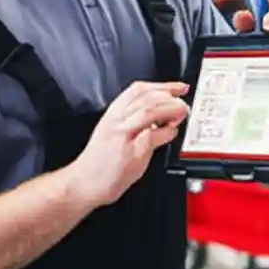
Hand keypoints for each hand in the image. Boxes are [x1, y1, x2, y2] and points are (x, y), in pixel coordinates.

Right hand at [68, 81, 189, 207]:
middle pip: (147, 97)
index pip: (138, 89)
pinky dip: (167, 132)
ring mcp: (123, 136)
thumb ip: (133, 122)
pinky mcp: (131, 153)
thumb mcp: (112, 132)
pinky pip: (153, 136)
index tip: (178, 88)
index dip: (162, 85)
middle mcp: (117, 121)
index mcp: (112, 114)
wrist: (84, 182)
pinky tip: (171, 133)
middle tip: (183, 103)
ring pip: (150, 110)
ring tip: (181, 114)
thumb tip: (160, 118)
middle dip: (170, 97)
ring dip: (171, 110)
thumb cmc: (98, 162)